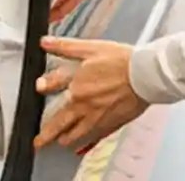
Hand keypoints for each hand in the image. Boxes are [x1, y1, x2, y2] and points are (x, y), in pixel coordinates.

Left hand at [33, 36, 149, 151]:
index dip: (43, 87)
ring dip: (64, 138)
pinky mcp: (110, 124)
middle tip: (39, 141)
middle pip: (59, 122)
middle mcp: (82, 104)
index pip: (51, 89)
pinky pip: (92, 136)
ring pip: (74, 133)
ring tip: (59, 142)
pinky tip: (83, 140)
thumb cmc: (122, 61)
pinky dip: (85, 140)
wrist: (145, 76)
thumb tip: (44, 42)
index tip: (39, 88)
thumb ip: (65, 46)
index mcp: (76, 85)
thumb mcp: (91, 48)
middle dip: (46, 133)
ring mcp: (96, 117)